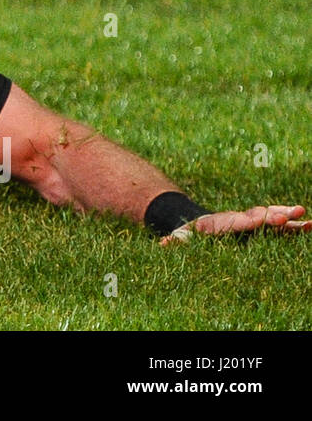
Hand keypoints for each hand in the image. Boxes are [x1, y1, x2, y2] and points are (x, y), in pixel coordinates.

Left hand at [159, 204, 309, 244]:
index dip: (246, 221)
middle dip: (272, 216)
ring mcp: (253, 222)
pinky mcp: (262, 228)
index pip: (235, 221)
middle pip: (258, 216)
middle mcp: (240, 220)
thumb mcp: (182, 237)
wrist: (200, 222)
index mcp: (222, 224)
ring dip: (289, 219)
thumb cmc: (192, 234)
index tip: (257, 219)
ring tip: (307, 219)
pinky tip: (311, 226)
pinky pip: (280, 227)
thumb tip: (164, 245)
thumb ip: (176, 241)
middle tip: (289, 214)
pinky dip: (295, 226)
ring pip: (272, 218)